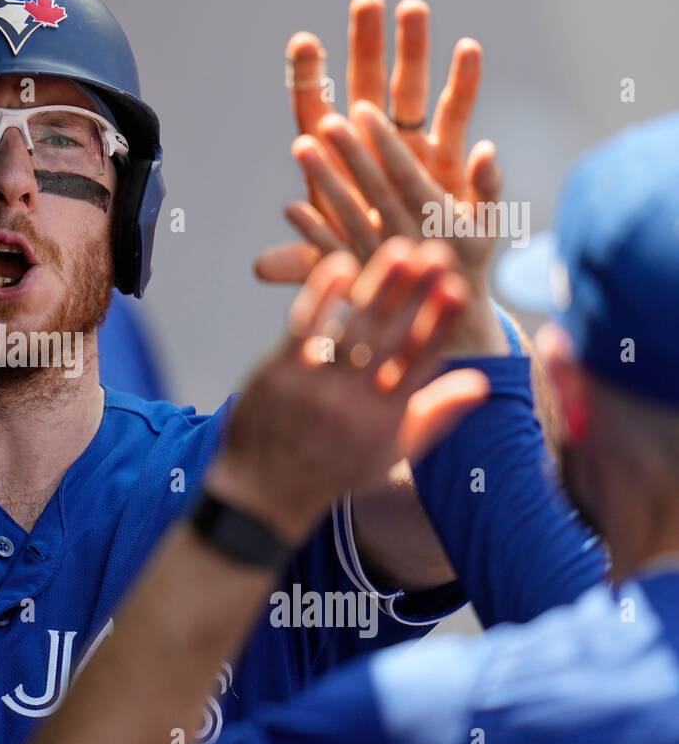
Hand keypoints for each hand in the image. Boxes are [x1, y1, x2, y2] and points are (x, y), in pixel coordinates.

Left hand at [208, 240, 489, 542]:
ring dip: (378, 287)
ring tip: (400, 249)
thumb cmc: (334, 468)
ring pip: (351, 329)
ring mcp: (312, 389)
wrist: (262, 494)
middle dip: (414, 295)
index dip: (438, 325)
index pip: (417, 364)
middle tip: (437, 251)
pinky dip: (322, 295)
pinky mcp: (277, 375)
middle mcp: (351, 405)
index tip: (459, 289)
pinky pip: (303, 328)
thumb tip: (482, 382)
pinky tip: (340, 263)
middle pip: (388, 340)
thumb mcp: (390, 452)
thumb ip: (435, 414)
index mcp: (384, 421)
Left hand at [258, 0, 485, 282]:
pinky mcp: (445, 158)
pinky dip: (464, 83)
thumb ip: (301, 259)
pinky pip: (456, 115)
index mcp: (334, 165)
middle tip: (366, 2)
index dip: (308, 79)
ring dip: (415, 49)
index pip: (316, 111)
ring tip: (415, 8)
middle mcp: (369, 147)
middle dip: (366, 45)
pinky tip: (469, 49)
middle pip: (365, 86)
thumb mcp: (330, 265)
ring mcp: (409, 147)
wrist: (411, 278)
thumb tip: (259, 269)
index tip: (302, 41)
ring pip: (412, 89)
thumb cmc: (360, 264)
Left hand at [288, 101, 507, 354]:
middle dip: (350, 154)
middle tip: (326, 120)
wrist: (450, 327)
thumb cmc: (469, 260)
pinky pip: (333, 254)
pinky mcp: (360, 280)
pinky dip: (311, 234)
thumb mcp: (488, 226)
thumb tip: (485, 148)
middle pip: (373, 190)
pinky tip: (289, 207)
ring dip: (324, 183)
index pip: (406, 173)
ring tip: (299, 146)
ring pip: (348, 216)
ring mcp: (380, 261)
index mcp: (439, 220)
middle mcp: (408, 238)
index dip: (384, 143)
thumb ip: (488, 186)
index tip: (361, 110)